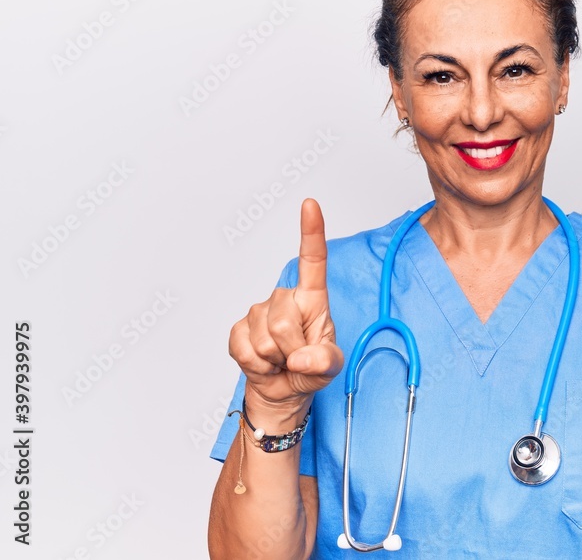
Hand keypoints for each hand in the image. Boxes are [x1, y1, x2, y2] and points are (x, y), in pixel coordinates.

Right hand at [229, 198, 344, 413]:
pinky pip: (245, 351)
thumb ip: (324, 361)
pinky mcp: (238, 329)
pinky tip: (264, 363)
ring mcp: (259, 311)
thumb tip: (302, 358)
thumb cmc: (311, 367)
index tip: (310, 205)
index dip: (311, 232)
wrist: (284, 388)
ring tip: (282, 359)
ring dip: (275, 359)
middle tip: (296, 358)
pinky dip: (257, 366)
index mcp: (312, 299)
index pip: (313, 261)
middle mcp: (284, 298)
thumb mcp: (330, 367)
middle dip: (291, 351)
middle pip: (282, 325)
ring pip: (264, 341)